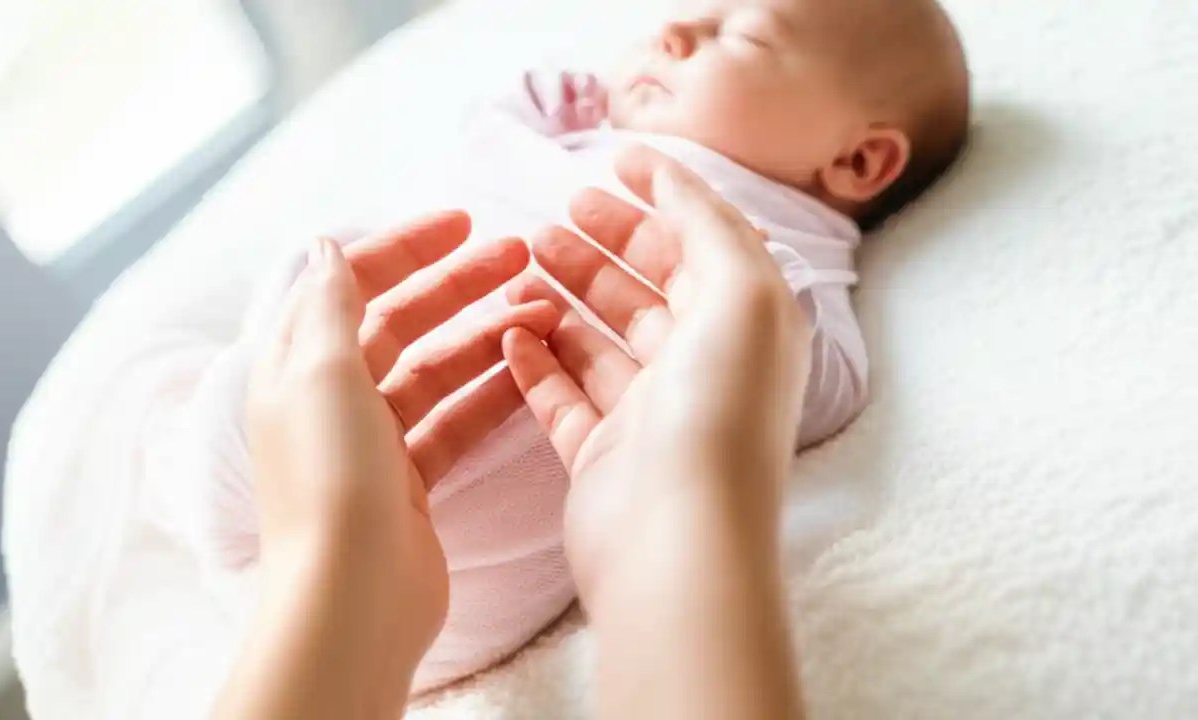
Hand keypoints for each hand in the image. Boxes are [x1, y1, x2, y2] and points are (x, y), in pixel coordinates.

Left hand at [246, 213, 554, 675]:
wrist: (352, 598)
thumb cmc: (331, 479)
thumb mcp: (322, 373)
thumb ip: (329, 303)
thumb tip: (327, 247)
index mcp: (295, 364)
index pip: (348, 283)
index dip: (404, 246)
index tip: (464, 221)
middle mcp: (330, 398)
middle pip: (399, 322)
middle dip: (458, 285)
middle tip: (520, 256)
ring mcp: (372, 442)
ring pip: (435, 371)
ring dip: (485, 339)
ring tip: (543, 312)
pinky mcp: (410, 482)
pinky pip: (455, 421)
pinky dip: (490, 394)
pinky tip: (533, 370)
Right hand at [503, 147, 812, 608]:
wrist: (677, 539)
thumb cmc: (718, 411)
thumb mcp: (741, 293)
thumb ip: (710, 226)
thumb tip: (675, 183)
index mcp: (747, 329)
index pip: (705, 246)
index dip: (664, 199)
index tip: (613, 161)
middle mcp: (703, 368)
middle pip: (649, 290)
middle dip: (604, 247)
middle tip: (553, 218)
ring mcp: (649, 415)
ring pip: (601, 340)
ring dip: (565, 297)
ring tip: (524, 262)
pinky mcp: (601, 455)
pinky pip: (563, 396)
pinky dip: (536, 361)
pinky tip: (511, 329)